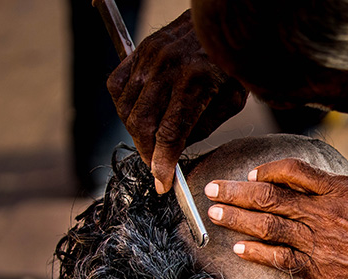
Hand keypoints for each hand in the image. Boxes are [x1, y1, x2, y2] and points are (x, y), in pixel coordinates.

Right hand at [107, 10, 246, 193]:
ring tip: (149, 143)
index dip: (163, 164)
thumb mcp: (230, 101)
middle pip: (143, 124)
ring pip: (126, 108)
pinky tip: (136, 116)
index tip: (163, 184)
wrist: (223, 24)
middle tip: (157, 166)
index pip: (170, 134)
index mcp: (195, 83)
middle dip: (147, 153)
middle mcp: (167, 69)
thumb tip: (176, 150)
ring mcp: (149, 58)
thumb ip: (203, 126)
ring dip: (134, 133)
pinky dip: (122, 106)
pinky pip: (116, 85)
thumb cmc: (230, 65)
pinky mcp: (140, 51)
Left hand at [211, 161, 347, 278]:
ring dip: (237, 219)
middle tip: (212, 190)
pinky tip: (238, 250)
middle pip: (268, 195)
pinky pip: (280, 258)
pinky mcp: (318, 267)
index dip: (268, 170)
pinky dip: (257, 253)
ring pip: (267, 225)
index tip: (254, 173)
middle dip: (236, 192)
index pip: (292, 171)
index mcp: (339, 188)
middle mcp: (321, 210)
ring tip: (214, 215)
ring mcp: (317, 239)